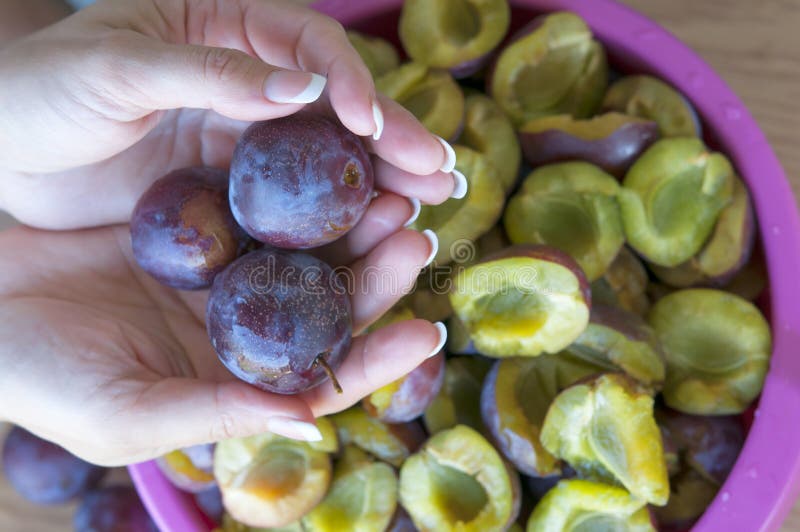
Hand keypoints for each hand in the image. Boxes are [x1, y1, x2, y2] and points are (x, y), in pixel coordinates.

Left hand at [0, 0, 456, 228]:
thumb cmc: (38, 90)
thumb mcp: (115, 69)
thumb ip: (209, 73)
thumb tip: (303, 88)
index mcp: (224, 27)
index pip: (305, 46)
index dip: (347, 84)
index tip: (376, 127)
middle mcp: (247, 84)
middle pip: (332, 108)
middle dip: (391, 140)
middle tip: (442, 174)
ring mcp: (243, 142)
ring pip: (322, 161)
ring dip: (377, 184)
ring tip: (428, 208)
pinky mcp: (232, 195)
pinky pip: (290, 207)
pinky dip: (331, 224)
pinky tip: (369, 242)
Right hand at [0, 209, 442, 465]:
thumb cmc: (39, 378)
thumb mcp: (124, 412)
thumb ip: (216, 413)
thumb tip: (308, 419)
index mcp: (237, 378)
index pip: (325, 374)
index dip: (379, 358)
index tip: (426, 334)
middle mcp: (243, 325)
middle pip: (330, 303)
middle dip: (379, 274)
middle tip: (414, 237)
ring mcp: (225, 271)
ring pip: (306, 249)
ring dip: (351, 225)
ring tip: (389, 194)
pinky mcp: (202, 222)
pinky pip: (258, 203)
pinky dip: (295, 188)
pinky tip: (322, 165)